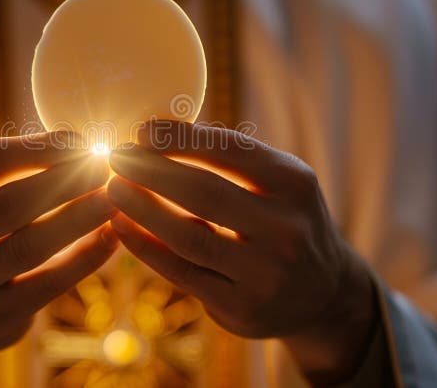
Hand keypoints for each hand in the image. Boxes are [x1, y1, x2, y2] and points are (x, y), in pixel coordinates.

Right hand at [0, 132, 117, 383]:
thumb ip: (14, 167)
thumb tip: (81, 142)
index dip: (39, 148)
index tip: (81, 140)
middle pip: (9, 204)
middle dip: (62, 182)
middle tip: (105, 168)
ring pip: (29, 247)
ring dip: (78, 219)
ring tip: (113, 199)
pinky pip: (47, 284)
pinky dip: (84, 259)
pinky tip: (111, 238)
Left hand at [106, 121, 377, 385]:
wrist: (324, 293)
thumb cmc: (284, 219)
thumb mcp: (279, 181)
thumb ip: (231, 157)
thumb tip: (159, 130)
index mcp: (295, 183)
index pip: (231, 150)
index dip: (181, 138)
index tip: (142, 129)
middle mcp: (286, 228)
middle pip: (204, 192)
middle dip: (152, 171)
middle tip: (116, 156)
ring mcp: (265, 273)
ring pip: (188, 236)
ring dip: (142, 209)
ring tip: (112, 188)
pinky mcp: (241, 308)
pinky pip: (181, 273)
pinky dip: (145, 247)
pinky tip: (121, 226)